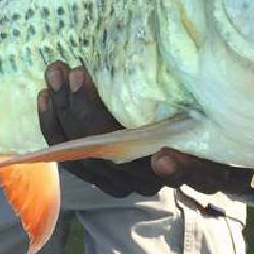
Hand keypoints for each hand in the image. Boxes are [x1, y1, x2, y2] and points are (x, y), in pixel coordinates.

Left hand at [37, 61, 253, 198]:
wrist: (171, 136)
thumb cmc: (194, 114)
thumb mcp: (208, 106)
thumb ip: (204, 101)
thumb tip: (184, 93)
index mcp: (193, 167)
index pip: (193, 173)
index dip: (178, 168)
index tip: (163, 157)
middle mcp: (152, 180)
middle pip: (118, 156)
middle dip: (89, 113)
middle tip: (76, 72)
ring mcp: (120, 181)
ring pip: (85, 155)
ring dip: (65, 112)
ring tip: (56, 72)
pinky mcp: (95, 175)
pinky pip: (66, 154)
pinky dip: (53, 125)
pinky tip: (45, 96)